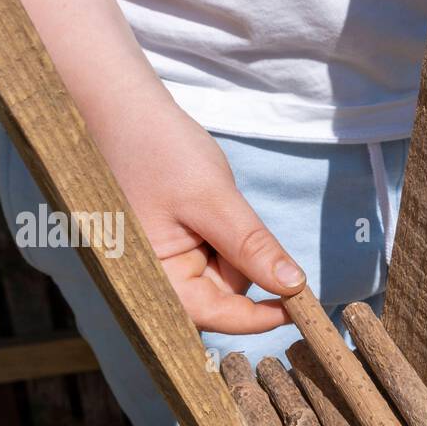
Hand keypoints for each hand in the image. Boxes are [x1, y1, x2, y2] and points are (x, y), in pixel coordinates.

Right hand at [94, 92, 304, 333]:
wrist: (122, 109)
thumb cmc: (157, 150)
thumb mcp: (213, 200)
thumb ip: (252, 247)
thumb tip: (295, 287)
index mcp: (154, 279)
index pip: (218, 316)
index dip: (263, 316)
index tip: (303, 306)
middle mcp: (157, 280)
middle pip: (224, 296)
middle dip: (241, 262)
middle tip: (226, 215)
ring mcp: (166, 264)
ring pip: (225, 274)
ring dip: (234, 244)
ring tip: (207, 201)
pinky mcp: (175, 248)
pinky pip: (215, 254)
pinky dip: (224, 234)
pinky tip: (203, 203)